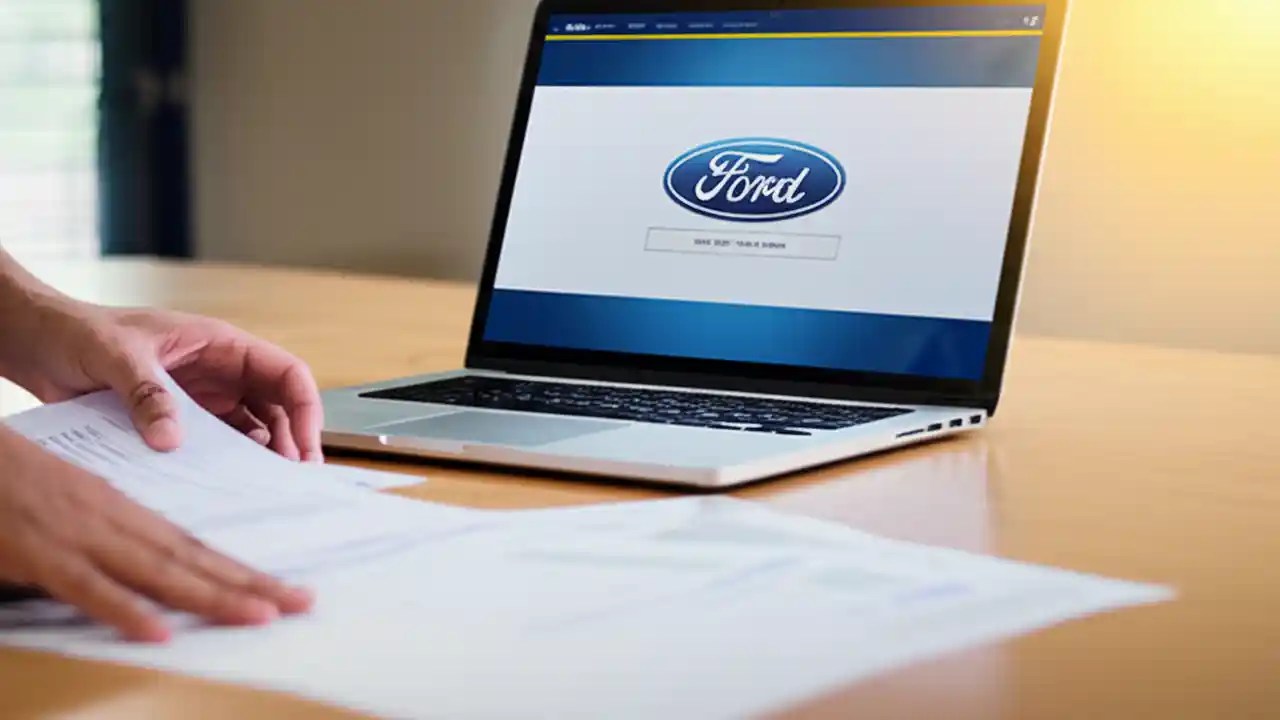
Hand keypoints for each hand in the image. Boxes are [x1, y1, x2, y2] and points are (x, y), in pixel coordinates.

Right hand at [0, 427, 313, 641]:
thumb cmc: (18, 482)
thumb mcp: (77, 507)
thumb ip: (114, 537)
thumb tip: (153, 570)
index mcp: (125, 511)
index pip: (196, 545)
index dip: (242, 570)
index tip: (285, 591)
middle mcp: (116, 521)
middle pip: (193, 558)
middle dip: (249, 584)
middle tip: (301, 604)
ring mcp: (82, 537)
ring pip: (158, 571)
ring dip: (210, 594)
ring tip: (258, 616)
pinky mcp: (44, 555)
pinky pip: (90, 589)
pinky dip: (125, 609)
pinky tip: (159, 632)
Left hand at [2, 299, 323, 460]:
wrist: (35, 344)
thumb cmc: (77, 331)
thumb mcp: (116, 356)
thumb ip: (147, 395)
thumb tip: (172, 440)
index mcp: (220, 344)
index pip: (285, 373)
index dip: (305, 409)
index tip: (305, 447)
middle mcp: (219, 373)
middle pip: (278, 408)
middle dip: (292, 443)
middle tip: (292, 483)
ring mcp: (201, 400)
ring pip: (252, 431)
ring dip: (262, 458)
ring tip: (265, 490)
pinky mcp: (179, 423)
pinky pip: (216, 446)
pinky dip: (227, 466)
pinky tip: (225, 487)